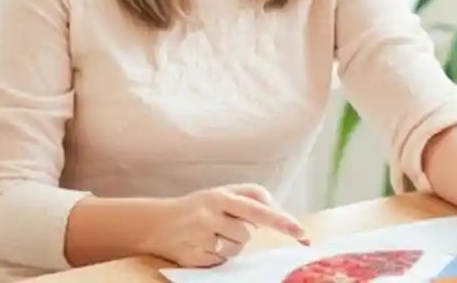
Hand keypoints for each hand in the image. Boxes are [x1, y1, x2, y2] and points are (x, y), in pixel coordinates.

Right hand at [140, 184, 309, 267]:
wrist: (155, 223)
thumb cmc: (196, 207)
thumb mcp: (220, 192)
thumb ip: (249, 195)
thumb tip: (274, 205)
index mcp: (220, 196)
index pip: (257, 209)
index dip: (280, 221)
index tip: (301, 231)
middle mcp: (210, 215)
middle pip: (247, 235)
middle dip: (241, 233)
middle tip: (223, 226)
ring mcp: (200, 238)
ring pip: (235, 250)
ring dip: (230, 246)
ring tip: (212, 236)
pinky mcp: (193, 257)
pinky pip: (220, 262)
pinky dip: (216, 256)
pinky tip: (202, 245)